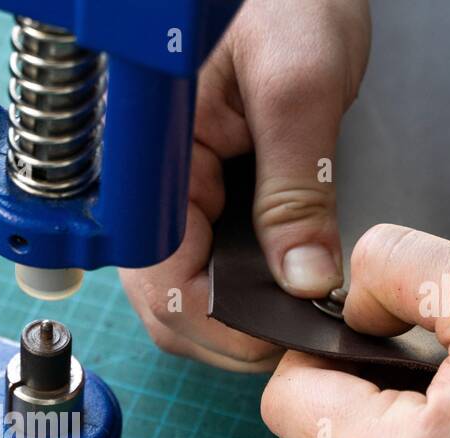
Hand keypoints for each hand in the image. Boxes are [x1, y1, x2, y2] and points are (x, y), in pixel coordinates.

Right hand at [120, 0, 370, 370]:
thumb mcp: (299, 84)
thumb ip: (297, 187)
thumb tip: (302, 280)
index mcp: (148, 160)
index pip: (159, 277)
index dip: (213, 323)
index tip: (274, 340)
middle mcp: (147, 187)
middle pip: (162, 300)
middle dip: (224, 333)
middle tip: (295, 338)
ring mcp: (168, 197)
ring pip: (181, 293)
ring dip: (232, 319)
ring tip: (292, 318)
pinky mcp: (193, 199)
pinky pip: (203, 267)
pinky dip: (238, 294)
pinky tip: (278, 293)